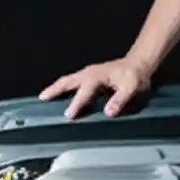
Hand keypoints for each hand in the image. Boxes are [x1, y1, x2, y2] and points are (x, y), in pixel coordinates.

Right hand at [39, 56, 154, 118]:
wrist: (137, 64)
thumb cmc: (134, 77)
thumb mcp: (131, 88)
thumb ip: (120, 100)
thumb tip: (108, 112)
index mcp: (97, 77)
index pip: (84, 92)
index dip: (76, 104)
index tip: (68, 115)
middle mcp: (88, 73)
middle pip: (67, 81)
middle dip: (54, 90)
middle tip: (42, 99)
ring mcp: (87, 74)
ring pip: (67, 80)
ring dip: (55, 88)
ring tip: (44, 97)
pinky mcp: (88, 76)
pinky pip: (71, 81)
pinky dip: (62, 87)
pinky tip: (59, 94)